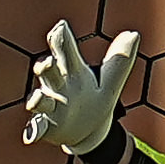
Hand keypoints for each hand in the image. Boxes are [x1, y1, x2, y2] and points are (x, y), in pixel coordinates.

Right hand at [23, 20, 140, 155]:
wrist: (89, 131)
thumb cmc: (93, 98)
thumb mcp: (110, 82)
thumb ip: (120, 61)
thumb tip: (134, 33)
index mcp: (73, 72)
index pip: (67, 52)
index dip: (62, 39)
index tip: (60, 27)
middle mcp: (58, 86)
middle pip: (49, 73)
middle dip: (46, 67)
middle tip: (49, 61)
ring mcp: (50, 107)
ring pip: (39, 101)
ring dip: (37, 99)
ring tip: (38, 98)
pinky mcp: (47, 127)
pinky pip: (36, 128)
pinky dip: (32, 131)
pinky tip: (30, 136)